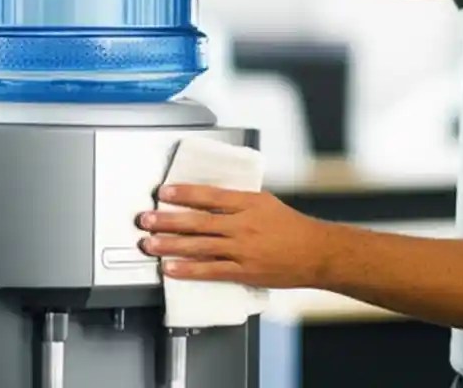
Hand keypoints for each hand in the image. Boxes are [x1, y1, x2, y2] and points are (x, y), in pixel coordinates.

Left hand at [136, 184, 335, 288]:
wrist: (316, 252)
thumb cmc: (293, 228)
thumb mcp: (266, 202)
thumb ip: (239, 200)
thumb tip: (210, 196)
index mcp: (249, 203)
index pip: (210, 195)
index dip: (185, 193)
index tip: (164, 192)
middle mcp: (243, 225)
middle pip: (199, 221)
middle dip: (168, 220)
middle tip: (146, 219)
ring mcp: (242, 250)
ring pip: (200, 246)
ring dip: (171, 245)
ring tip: (150, 244)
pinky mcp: (243, 271)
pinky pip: (210, 271)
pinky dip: (188, 270)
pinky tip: (171, 269)